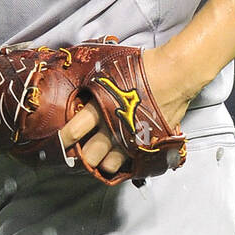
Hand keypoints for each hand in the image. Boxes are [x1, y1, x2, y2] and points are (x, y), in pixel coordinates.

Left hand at [56, 42, 190, 182]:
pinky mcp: (149, 147)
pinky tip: (122, 155)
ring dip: (103, 161)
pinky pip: (131, 165)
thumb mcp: (108, 73)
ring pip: (109, 165)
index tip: (61, 141)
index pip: (73, 132)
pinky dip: (124, 163)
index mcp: (100, 108)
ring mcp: (132, 141)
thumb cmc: (141, 69)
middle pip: (89, 156)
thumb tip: (80, 94)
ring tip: (103, 153)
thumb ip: (93, 89)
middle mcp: (114, 129)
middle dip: (83, 154)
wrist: (173, 75)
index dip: (64, 139)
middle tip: (83, 148)